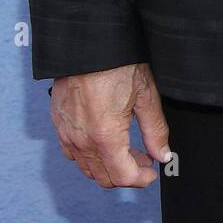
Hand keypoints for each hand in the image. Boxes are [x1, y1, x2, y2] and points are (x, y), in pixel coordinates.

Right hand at [49, 63, 171, 188]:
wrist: (88, 42)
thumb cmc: (117, 63)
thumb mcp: (145, 94)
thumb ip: (155, 130)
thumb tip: (162, 154)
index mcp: (105, 136)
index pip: (122, 177)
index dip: (141, 180)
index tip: (152, 172)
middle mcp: (82, 140)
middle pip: (104, 177)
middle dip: (127, 173)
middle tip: (144, 158)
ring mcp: (67, 133)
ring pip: (87, 167)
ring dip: (108, 166)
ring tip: (127, 149)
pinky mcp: (59, 123)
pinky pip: (71, 152)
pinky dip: (89, 155)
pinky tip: (104, 141)